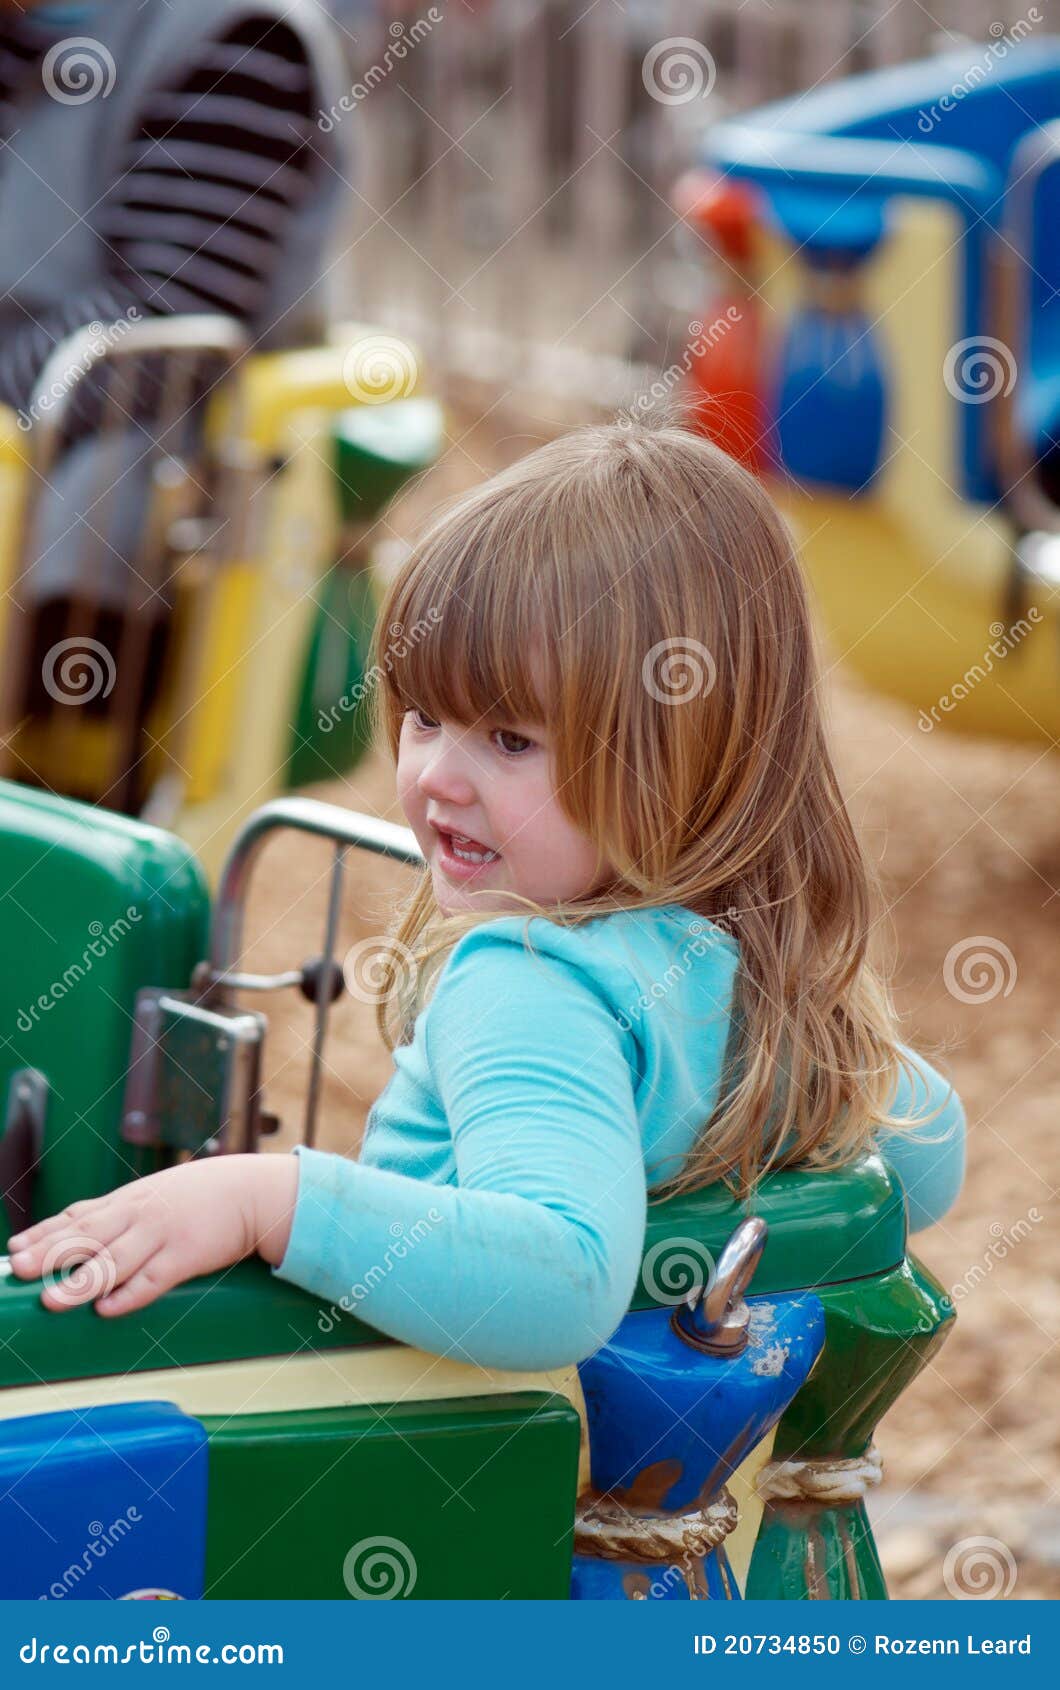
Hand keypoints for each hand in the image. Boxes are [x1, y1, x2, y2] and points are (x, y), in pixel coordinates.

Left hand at [5, 1153, 298, 1316]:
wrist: (253, 1193)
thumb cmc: (202, 1195)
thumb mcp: (155, 1194)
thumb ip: (118, 1211)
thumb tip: (75, 1226)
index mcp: (129, 1200)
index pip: (78, 1217)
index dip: (45, 1234)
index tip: (15, 1249)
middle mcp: (140, 1215)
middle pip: (88, 1236)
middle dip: (51, 1253)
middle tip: (21, 1269)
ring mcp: (163, 1235)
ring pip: (114, 1261)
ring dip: (81, 1281)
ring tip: (53, 1299)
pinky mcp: (188, 1256)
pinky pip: (155, 1279)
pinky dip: (131, 1293)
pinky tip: (108, 1308)